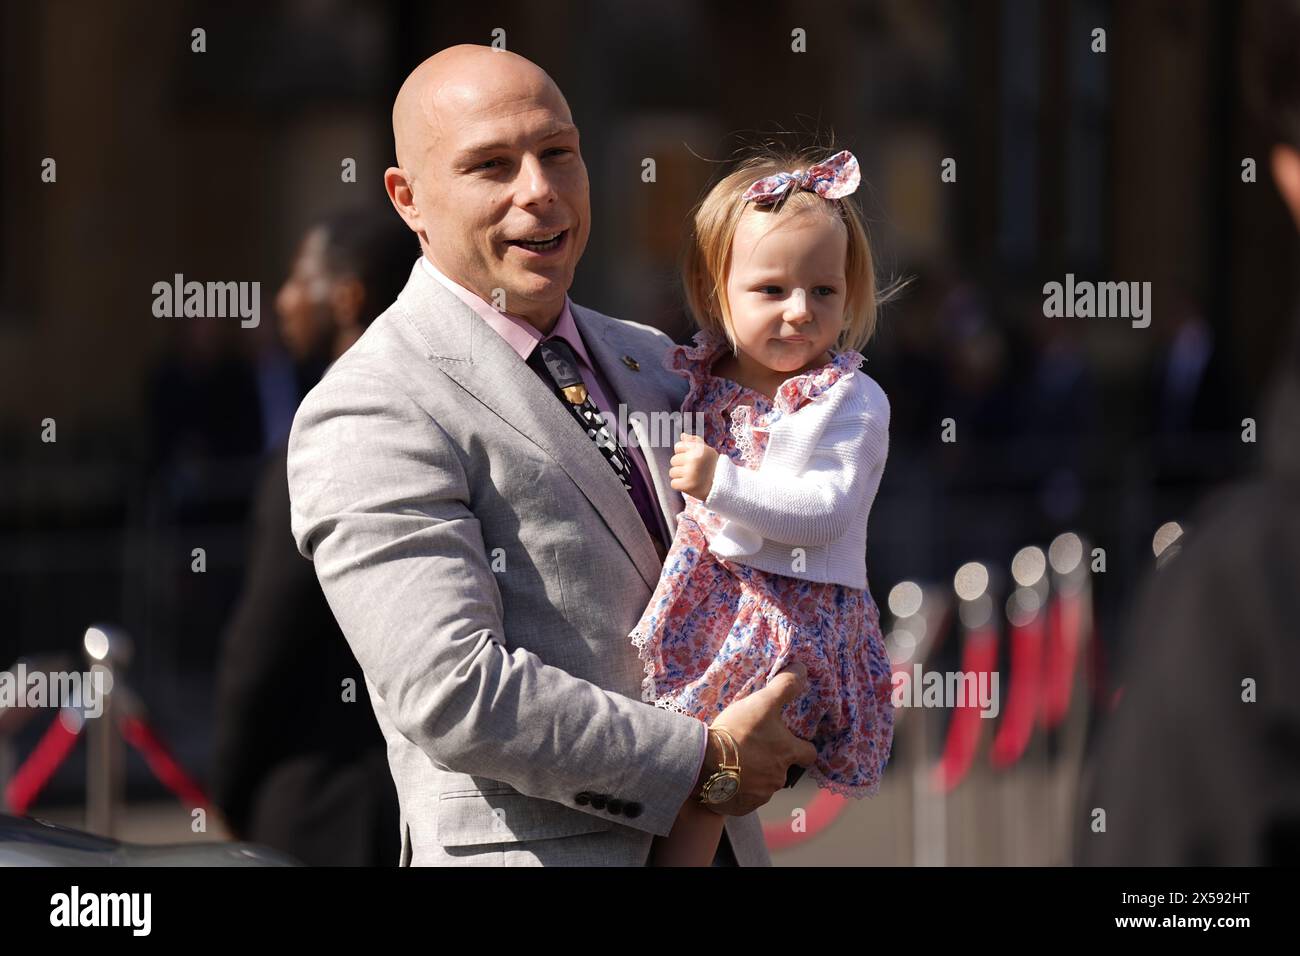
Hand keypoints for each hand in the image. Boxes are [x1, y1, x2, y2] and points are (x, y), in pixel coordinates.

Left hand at [669, 433, 718, 499]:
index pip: (678, 447)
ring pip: (672, 472)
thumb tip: (682, 436)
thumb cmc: (713, 467)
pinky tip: (690, 484)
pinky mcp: (687, 485)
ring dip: (680, 476)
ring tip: (692, 477)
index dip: (683, 453)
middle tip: (693, 470)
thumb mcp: (708, 451)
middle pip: (673, 460)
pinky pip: (673, 484)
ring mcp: (690, 472)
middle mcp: (694, 459)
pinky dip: (680, 485)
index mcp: (699, 449)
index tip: (692, 459)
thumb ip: (695, 441)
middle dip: (681, 465)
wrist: (723, 486)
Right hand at [695, 661, 817, 816]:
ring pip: (763, 784)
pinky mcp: (743, 807)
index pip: (809, 754)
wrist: (705, 763)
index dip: (803, 747)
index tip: (793, 742)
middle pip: (783, 770)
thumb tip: (802, 669)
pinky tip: (725, 778)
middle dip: (772, 761)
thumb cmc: (738, 732)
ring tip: (734, 762)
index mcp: (787, 753)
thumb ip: (784, 686)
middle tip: (753, 748)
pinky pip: (745, 799)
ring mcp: (761, 795)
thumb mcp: (763, 703)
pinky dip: (738, 791)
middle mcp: (779, 778)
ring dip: (754, 775)